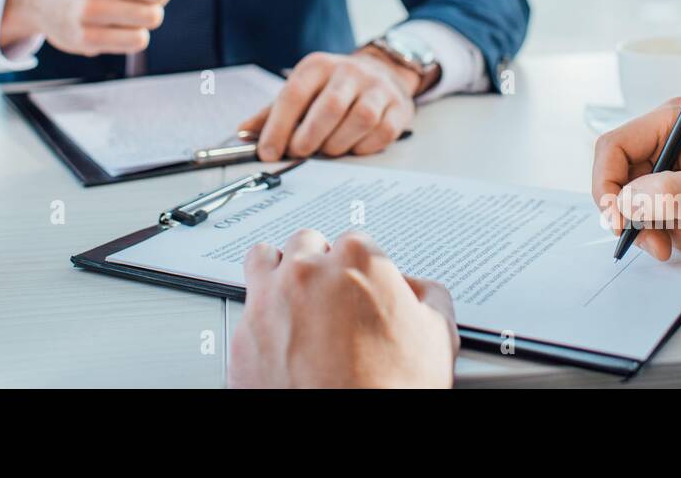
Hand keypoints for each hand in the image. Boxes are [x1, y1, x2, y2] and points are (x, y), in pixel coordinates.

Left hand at [229, 229, 458, 387]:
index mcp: (358, 260)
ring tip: (292, 294)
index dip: (362, 267)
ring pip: (264, 260)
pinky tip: (276, 336)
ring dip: (279, 272)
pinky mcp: (242, 336)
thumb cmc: (392, 391)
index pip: (356, 241)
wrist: (350, 440)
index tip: (362, 285)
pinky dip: (260, 320)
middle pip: (307, 244)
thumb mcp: (437, 335)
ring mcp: (269, 301)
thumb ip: (427, 295)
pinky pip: (245, 310)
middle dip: (319, 265)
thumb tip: (416, 289)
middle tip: (331, 294)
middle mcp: (308, 271)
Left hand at [238, 50, 418, 160]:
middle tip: (300, 153)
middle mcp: (349, 71)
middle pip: (330, 107)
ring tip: (327, 150)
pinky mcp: (399, 106)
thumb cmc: (332, 88)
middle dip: (310, 137)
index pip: (294, 94)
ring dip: (338, 143)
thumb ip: (273, 112)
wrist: (381, 72)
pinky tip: (352, 147)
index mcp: (318, 66)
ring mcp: (378, 88)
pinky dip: (364, 147)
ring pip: (360, 119)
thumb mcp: (301, 91)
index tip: (268, 152)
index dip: (278, 126)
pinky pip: (382, 132)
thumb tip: (243, 132)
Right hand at [592, 99, 680, 259]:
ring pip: (646, 209)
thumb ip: (667, 195)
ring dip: (670, 228)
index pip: (615, 147)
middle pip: (626, 183)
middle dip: (641, 216)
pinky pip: (669, 225)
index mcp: (674, 123)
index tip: (614, 217)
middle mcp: (673, 146)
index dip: (606, 183)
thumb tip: (625, 204)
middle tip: (655, 242)